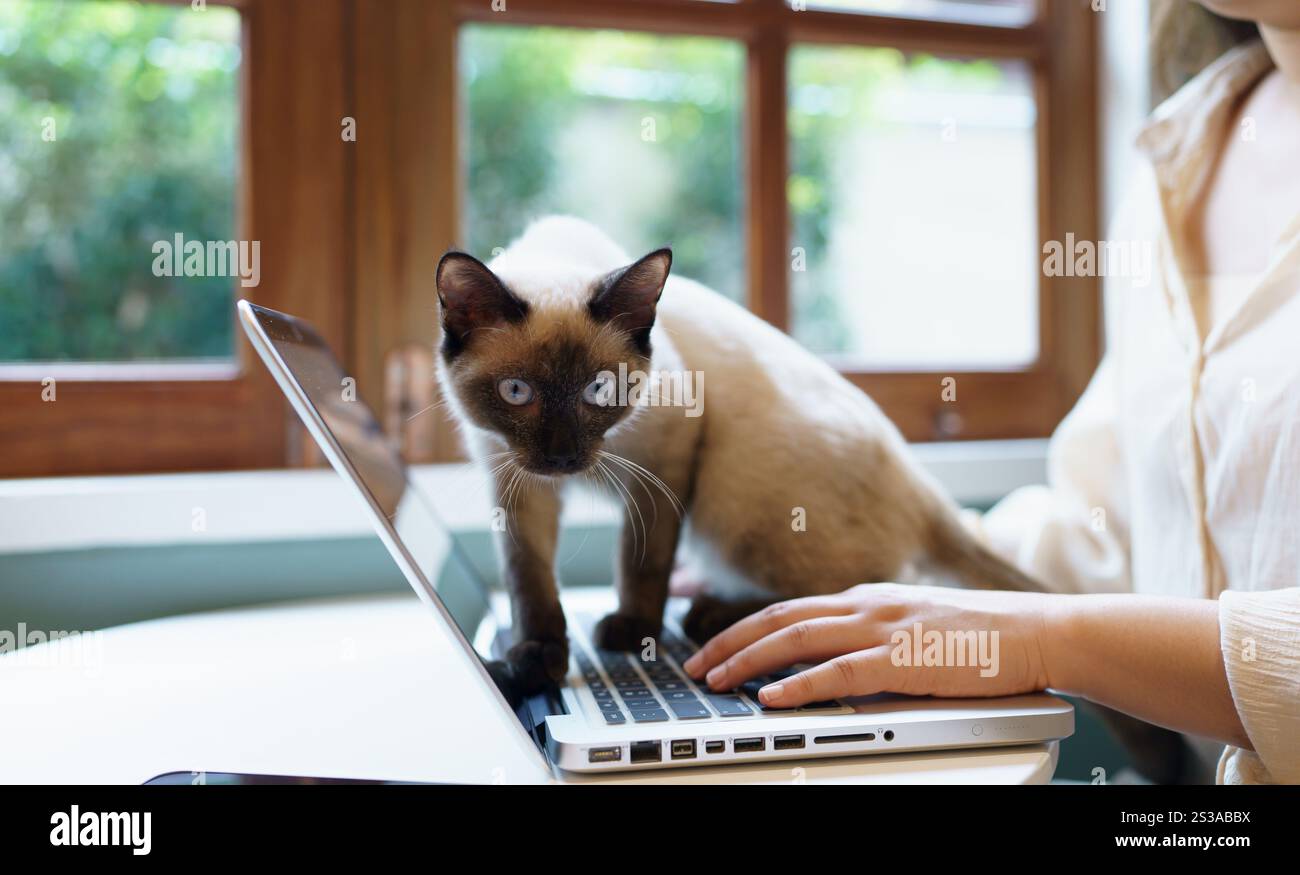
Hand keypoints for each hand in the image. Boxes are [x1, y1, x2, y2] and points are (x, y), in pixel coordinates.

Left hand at [681, 583, 1055, 707]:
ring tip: (716, 679)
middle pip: (781, 617)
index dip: (748, 625)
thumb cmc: (985, 636)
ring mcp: (884, 629)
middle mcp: (868, 605)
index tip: (716, 642)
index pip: (793, 608)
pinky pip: (838, 672)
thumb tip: (835, 660)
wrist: (1040, 632)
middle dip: (731, 641)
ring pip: (797, 638)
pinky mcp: (904, 659)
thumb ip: (876, 636)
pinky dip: (797, 684)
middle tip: (696, 663)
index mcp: (870, 598)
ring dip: (749, 660)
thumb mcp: (916, 626)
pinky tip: (770, 696)